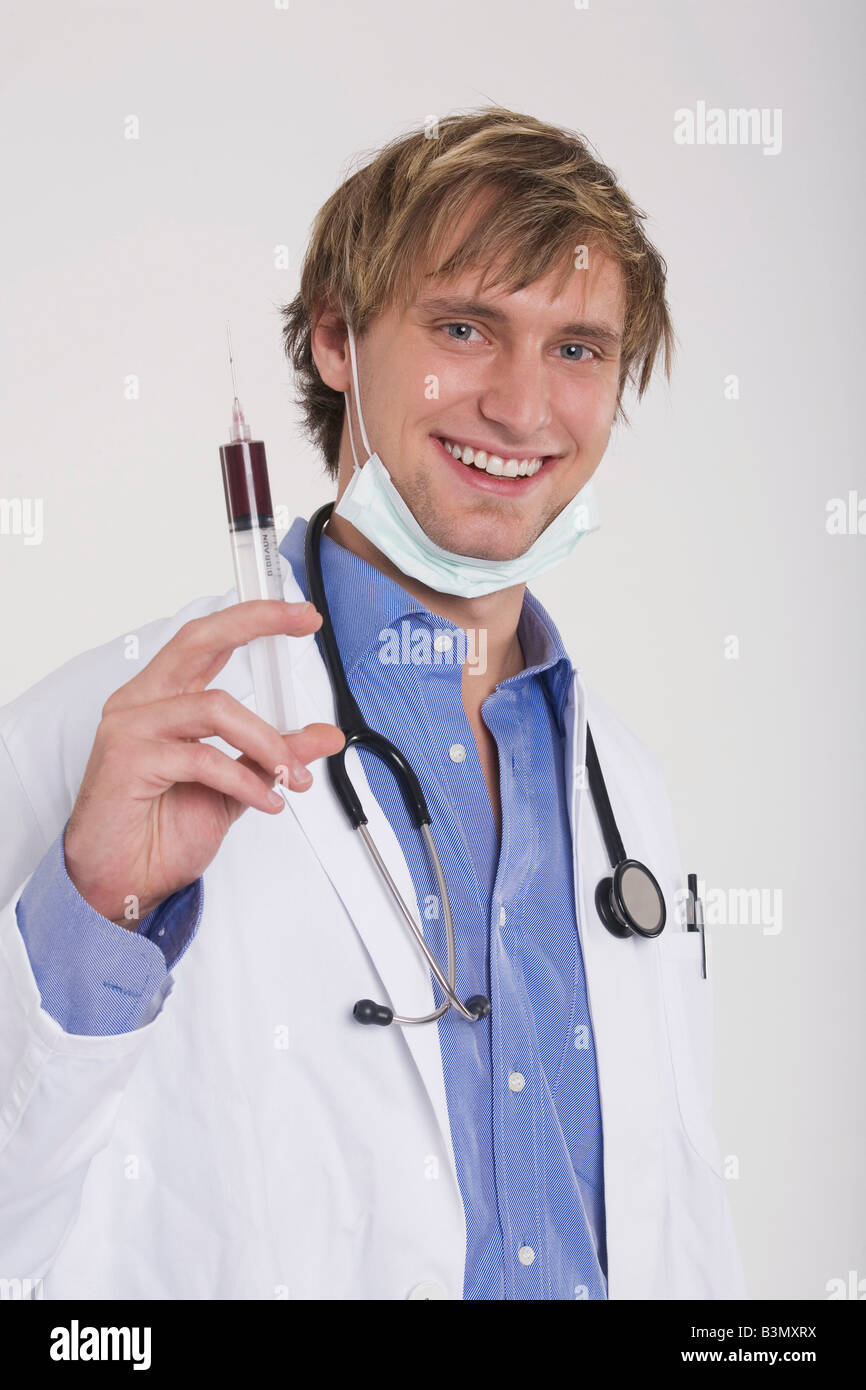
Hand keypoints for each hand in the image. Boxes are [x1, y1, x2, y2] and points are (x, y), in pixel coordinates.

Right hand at [64, 600, 343, 926]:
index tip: (299, 614)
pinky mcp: (128, 759)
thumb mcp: (235, 787)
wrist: (120, 882)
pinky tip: (266, 800)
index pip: (206, 642)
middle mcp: (141, 704)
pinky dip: (246, 780)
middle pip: (198, 641)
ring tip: (291, 777)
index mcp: (163, 700)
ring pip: (216, 707)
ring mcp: (129, 728)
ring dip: (268, 743)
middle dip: (255, 623)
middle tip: (303, 624)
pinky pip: (204, 758)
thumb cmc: (159, 833)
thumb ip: (274, 756)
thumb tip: (324, 735)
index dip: (252, 619)